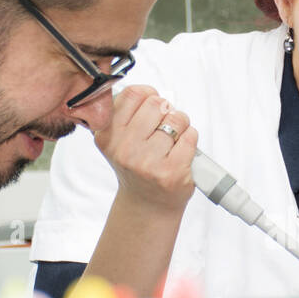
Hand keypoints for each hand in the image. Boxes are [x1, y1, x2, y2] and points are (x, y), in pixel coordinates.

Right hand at [93, 85, 198, 213]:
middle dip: (166, 111)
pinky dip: (190, 139)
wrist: (147, 204)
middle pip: (157, 103)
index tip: (152, 108)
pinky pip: (190, 136)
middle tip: (163, 128)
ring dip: (181, 126)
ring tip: (172, 141)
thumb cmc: (138, 167)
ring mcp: (148, 162)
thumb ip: (127, 113)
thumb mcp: (119, 140)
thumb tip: (150, 92)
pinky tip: (181, 151)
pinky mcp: (171, 172)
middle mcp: (125, 149)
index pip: (134, 94)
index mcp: (108, 136)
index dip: (149, 96)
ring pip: (176, 119)